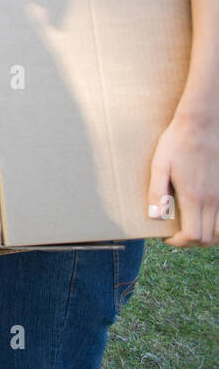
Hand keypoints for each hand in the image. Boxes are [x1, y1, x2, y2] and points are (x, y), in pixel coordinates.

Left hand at [147, 113, 218, 246]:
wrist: (201, 125)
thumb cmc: (176, 143)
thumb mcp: (159, 165)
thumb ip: (156, 192)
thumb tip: (155, 217)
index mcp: (194, 197)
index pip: (193, 236)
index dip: (178, 243)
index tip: (165, 236)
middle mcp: (212, 200)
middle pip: (207, 238)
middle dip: (189, 242)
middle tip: (174, 234)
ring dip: (205, 236)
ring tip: (188, 227)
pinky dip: (216, 225)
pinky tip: (202, 216)